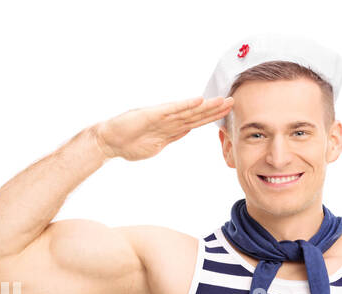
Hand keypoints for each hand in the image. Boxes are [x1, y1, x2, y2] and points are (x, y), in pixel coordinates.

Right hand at [92, 96, 232, 161]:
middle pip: (196, 114)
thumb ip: (172, 136)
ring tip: (222, 100)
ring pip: (188, 111)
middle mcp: (168, 119)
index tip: (228, 113)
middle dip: (215, 109)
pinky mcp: (151, 115)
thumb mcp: (157, 144)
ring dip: (206, 106)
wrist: (109, 141)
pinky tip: (198, 100)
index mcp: (170, 127)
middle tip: (233, 101)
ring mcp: (160, 116)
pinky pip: (172, 110)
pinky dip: (185, 105)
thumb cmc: (129, 143)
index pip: (196, 121)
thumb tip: (187, 130)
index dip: (212, 117)